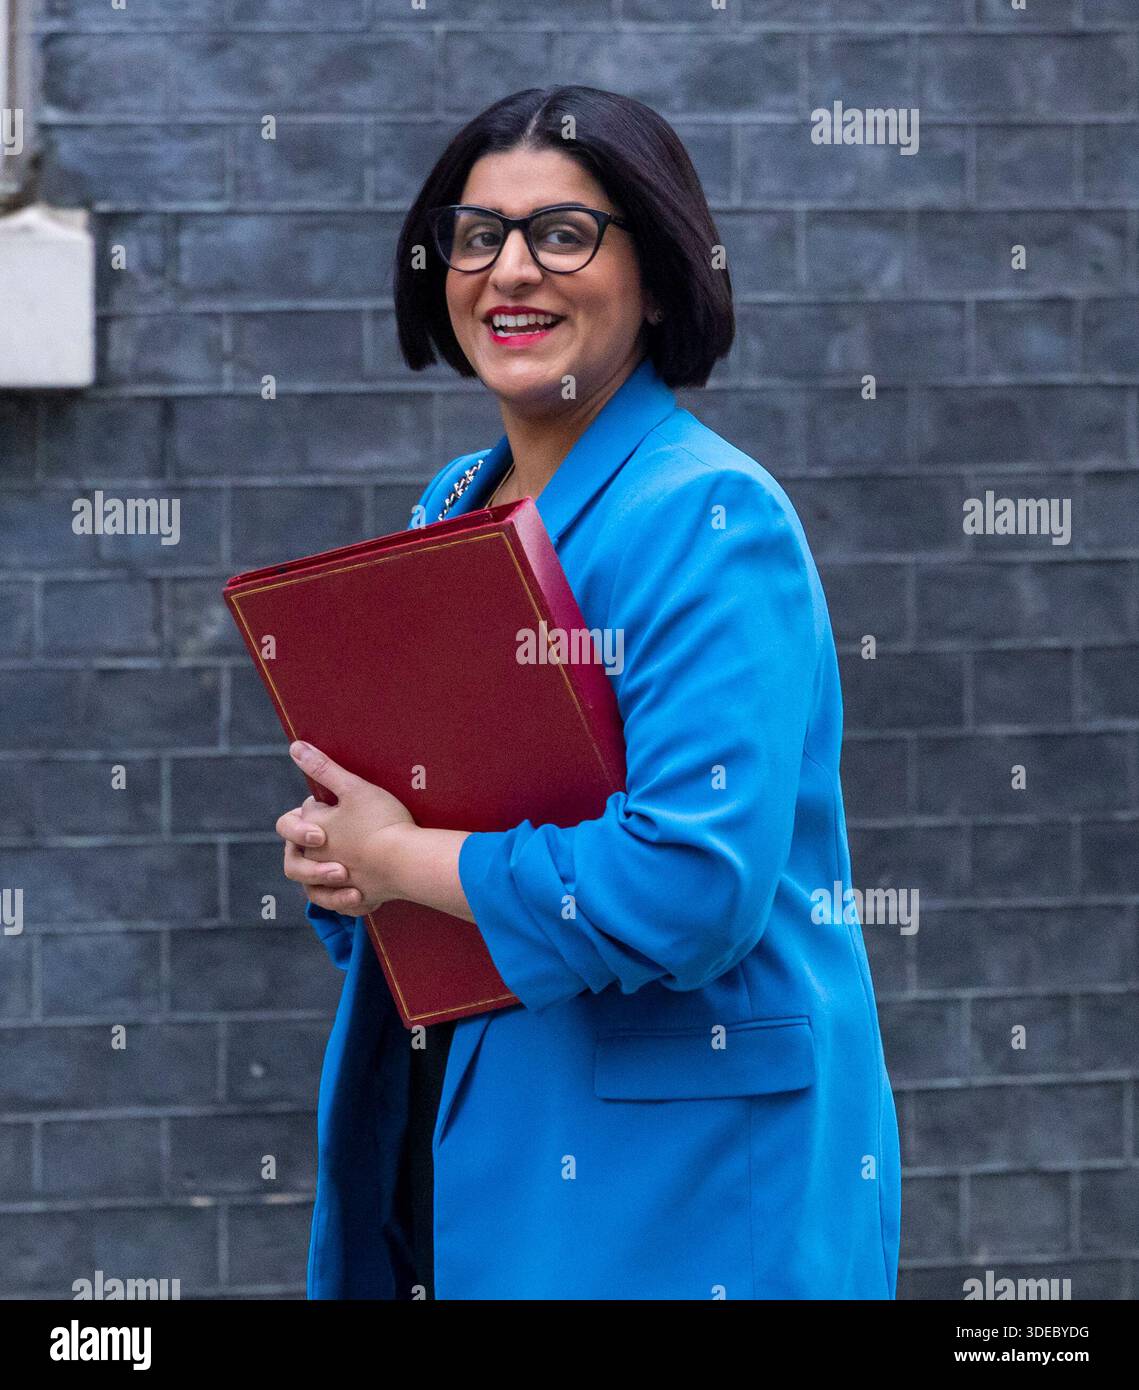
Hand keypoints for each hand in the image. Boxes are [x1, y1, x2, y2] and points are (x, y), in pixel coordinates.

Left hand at [276, 741, 416, 916]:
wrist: (407, 861)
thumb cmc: (381, 821)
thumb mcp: (353, 787)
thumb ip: (323, 768)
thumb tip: (295, 746)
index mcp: (312, 833)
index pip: (294, 820)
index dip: (311, 809)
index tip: (333, 804)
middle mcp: (317, 861)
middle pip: (294, 857)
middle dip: (306, 844)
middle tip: (326, 836)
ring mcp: (336, 884)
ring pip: (312, 887)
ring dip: (320, 877)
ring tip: (339, 867)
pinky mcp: (357, 900)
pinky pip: (341, 905)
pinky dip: (344, 898)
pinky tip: (355, 889)